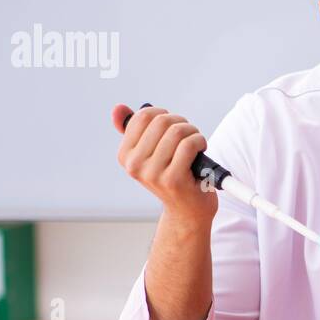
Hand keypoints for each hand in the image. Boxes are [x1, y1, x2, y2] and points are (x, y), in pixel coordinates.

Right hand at [112, 104, 217, 225]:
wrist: (187, 211)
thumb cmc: (171, 176)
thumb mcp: (150, 153)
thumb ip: (133, 130)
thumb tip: (118, 108)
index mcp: (126, 156)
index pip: (143, 116)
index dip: (164, 114)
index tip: (171, 126)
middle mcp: (135, 166)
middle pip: (162, 121)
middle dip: (180, 122)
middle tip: (188, 134)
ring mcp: (153, 174)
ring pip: (177, 132)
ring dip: (193, 132)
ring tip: (195, 143)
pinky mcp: (174, 180)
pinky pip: (189, 145)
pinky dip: (200, 142)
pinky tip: (201, 150)